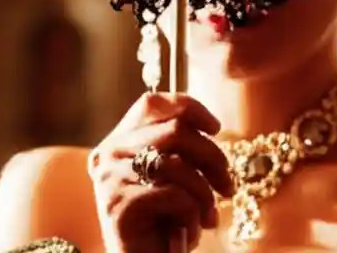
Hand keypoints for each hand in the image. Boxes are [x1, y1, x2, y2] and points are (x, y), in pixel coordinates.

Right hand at [88, 94, 235, 252]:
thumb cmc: (163, 222)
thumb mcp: (172, 178)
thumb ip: (180, 150)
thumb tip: (212, 129)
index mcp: (118, 141)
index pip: (151, 103)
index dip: (188, 107)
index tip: (216, 128)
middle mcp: (108, 154)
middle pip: (175, 132)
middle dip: (213, 158)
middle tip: (227, 186)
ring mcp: (110, 179)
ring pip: (178, 165)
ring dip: (205, 194)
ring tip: (208, 217)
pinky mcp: (120, 206)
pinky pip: (175, 196)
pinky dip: (193, 215)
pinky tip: (189, 232)